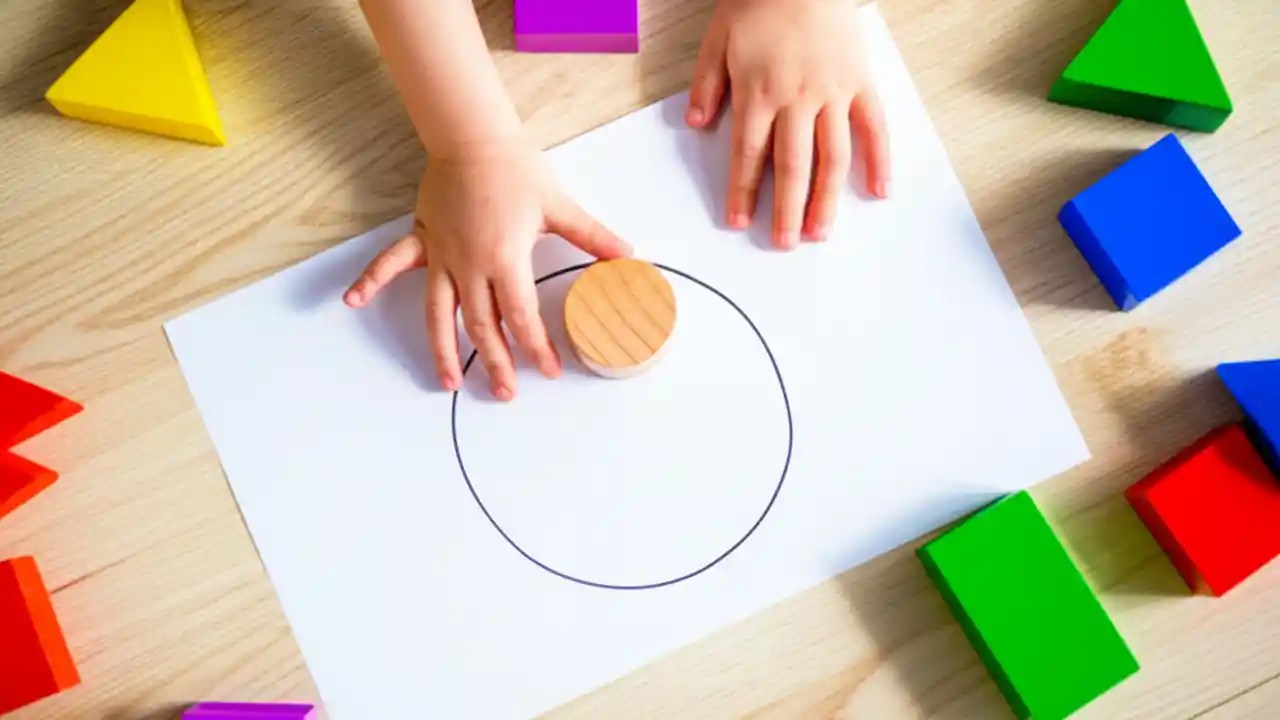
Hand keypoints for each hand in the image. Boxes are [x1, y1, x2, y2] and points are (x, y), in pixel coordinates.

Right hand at [344, 139, 631, 399]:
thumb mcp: (558, 206)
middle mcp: (469, 265)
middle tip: (505, 393)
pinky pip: (392, 263)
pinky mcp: (423, 239)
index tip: (549, 370)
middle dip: (495, 363)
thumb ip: (591, 236)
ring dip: (443, 349)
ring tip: (448, 383)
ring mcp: (442, 255)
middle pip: (482, 326)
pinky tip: (353, 301)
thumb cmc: (515, 169)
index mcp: (504, 259)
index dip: (536, 347)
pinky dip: (371, 280)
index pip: (521, 316)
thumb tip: (627, 255)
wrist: (472, 137)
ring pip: (439, 313)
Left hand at [686, 0, 889, 248]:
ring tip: (820, 232)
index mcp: (759, 92)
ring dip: (826, 199)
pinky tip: (878, 191)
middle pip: (792, 166)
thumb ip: (707, 84)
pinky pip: (874, 127)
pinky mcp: (861, 83)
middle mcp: (797, 99)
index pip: (749, 155)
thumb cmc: (760, 1)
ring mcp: (833, 93)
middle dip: (786, 210)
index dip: (743, 192)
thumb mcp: (718, 38)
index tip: (739, 222)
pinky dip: (879, 160)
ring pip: (831, 157)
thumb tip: (698, 124)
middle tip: (784, 242)